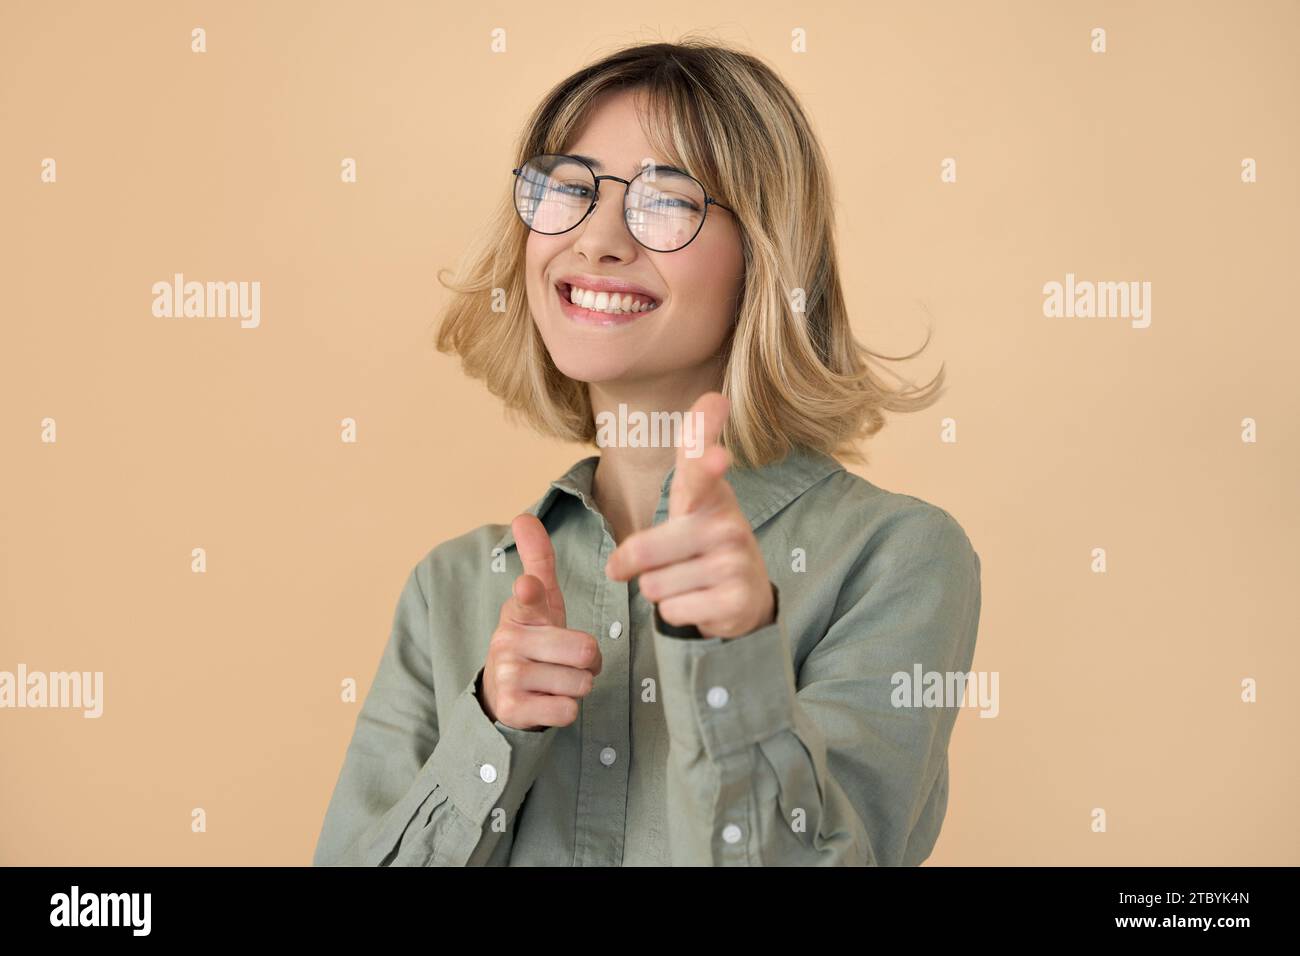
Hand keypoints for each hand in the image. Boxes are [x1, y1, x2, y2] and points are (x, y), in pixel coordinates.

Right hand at [479, 514, 601, 729]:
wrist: (503, 694)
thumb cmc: (533, 641)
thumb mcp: (539, 602)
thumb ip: (538, 560)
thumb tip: (524, 516)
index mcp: (519, 610)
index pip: (528, 598)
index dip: (531, 594)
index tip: (528, 587)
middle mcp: (507, 641)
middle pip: (586, 651)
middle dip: (588, 662)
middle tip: (566, 661)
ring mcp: (507, 676)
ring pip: (581, 683)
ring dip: (577, 686)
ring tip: (555, 680)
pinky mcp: (512, 709)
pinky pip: (568, 711)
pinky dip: (565, 710)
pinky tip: (546, 702)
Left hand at [604, 391, 775, 638]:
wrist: (744, 595)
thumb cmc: (705, 538)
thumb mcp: (694, 493)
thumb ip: (692, 449)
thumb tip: (714, 397)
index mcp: (711, 494)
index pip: (701, 473)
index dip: (706, 464)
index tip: (718, 456)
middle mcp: (729, 525)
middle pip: (644, 551)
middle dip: (639, 565)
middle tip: (667, 561)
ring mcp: (735, 564)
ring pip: (653, 586)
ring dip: (661, 590)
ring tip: (689, 581)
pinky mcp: (737, 602)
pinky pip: (672, 612)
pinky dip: (678, 613)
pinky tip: (702, 602)